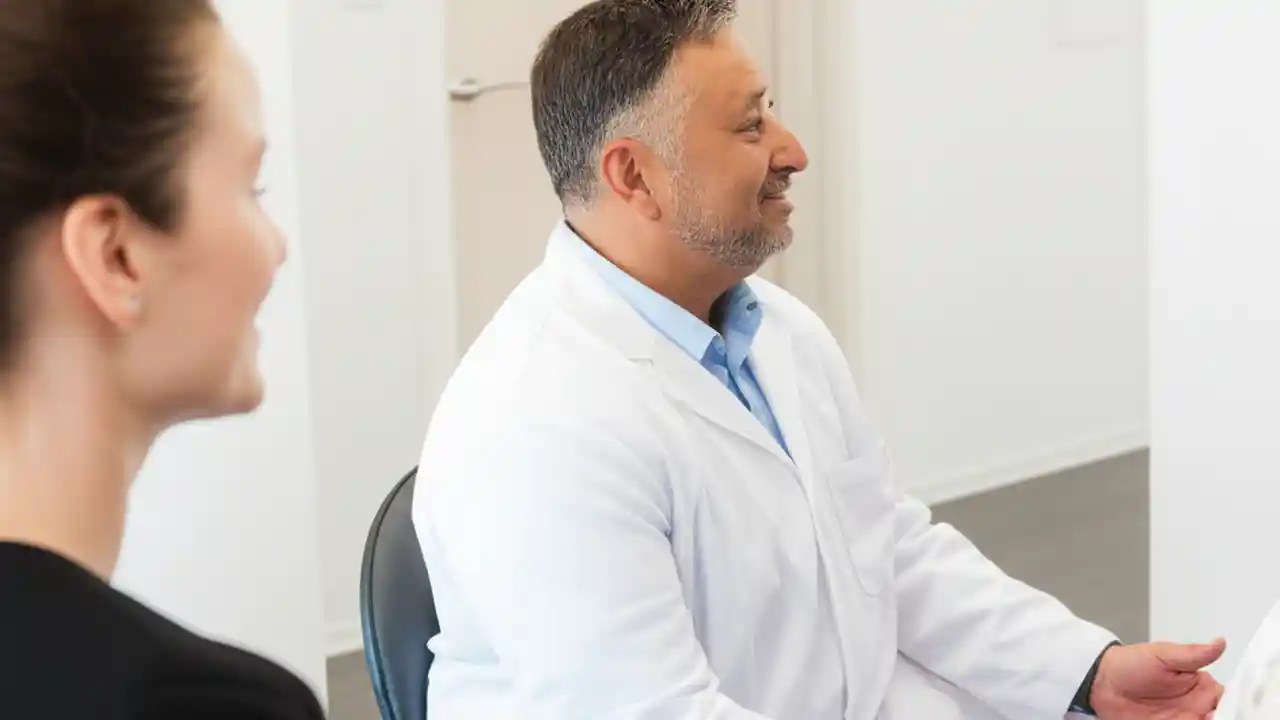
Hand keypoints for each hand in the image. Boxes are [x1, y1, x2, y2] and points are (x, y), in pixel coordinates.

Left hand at [1091, 639, 1226, 718]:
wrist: (1100, 684)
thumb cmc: (1130, 664)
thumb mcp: (1163, 655)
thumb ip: (1193, 654)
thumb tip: (1220, 643)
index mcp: (1202, 687)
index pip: (1229, 700)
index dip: (1235, 706)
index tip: (1231, 709)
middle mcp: (1197, 707)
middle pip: (1222, 717)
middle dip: (1223, 719)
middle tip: (1209, 716)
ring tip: (1200, 719)